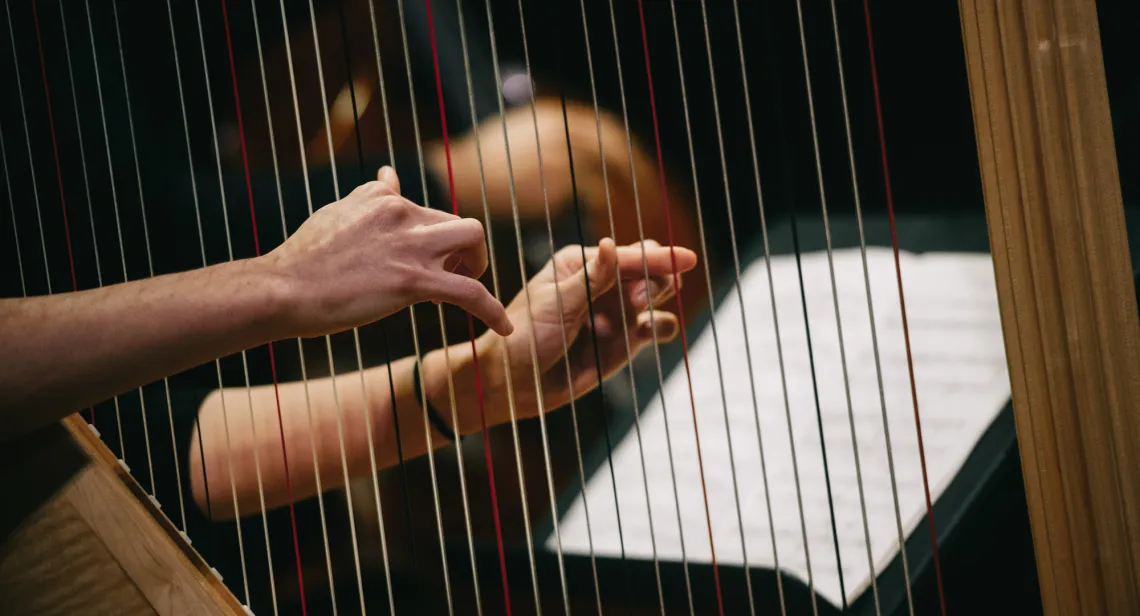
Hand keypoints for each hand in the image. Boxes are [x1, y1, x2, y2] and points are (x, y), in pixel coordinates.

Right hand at [262, 166, 512, 338]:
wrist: (280, 291)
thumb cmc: (302, 262)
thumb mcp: (337, 215)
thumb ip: (368, 198)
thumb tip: (389, 175)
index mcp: (381, 198)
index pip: (427, 211)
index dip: (433, 240)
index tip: (425, 262)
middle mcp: (399, 212)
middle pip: (457, 221)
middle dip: (464, 249)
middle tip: (453, 276)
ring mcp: (408, 244)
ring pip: (472, 238)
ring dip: (479, 264)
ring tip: (471, 287)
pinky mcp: (412, 281)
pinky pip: (470, 292)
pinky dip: (492, 311)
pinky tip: (505, 329)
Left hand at [427, 238, 696, 432]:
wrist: (515, 384)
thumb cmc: (524, 337)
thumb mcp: (556, 304)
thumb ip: (590, 279)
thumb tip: (611, 243)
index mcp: (580, 265)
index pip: (626, 256)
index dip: (658, 257)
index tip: (685, 259)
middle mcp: (602, 284)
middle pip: (646, 269)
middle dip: (655, 277)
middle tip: (638, 300)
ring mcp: (615, 312)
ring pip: (654, 295)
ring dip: (657, 297)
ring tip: (638, 311)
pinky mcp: (625, 341)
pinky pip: (655, 328)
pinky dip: (662, 326)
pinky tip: (654, 330)